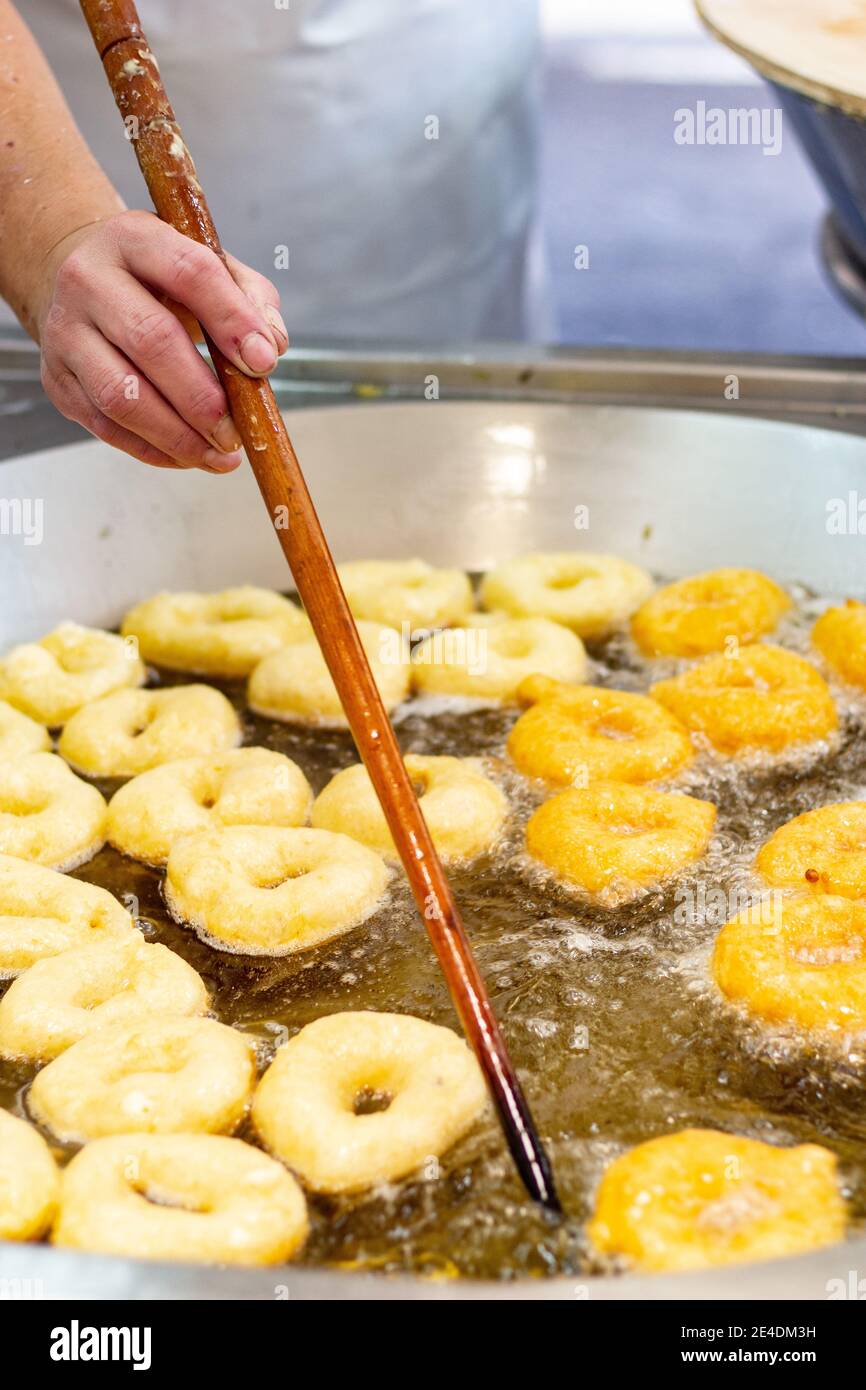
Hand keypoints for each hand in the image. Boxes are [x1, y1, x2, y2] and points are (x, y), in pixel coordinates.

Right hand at [35, 210, 287, 471]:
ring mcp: (66, 332)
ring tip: (219, 454)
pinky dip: (154, 450)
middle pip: (149, 339)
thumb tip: (269, 349)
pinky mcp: (58, 380)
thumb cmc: (160, 281)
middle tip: (237, 431)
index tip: (263, 365)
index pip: (189, 272)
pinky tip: (189, 455)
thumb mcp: (210, 267)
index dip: (231, 320)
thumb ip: (251, 300)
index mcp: (134, 239)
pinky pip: (106, 426)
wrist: (83, 284)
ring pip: (120, 394)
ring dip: (178, 436)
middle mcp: (88, 280)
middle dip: (202, 396)